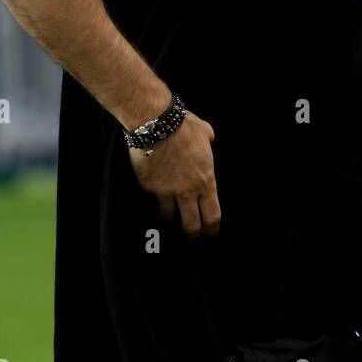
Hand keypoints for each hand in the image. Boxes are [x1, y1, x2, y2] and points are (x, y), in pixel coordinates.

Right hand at [127, 112, 220, 239]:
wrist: (155, 124)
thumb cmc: (184, 126)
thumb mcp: (206, 133)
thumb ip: (209, 143)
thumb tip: (208, 141)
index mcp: (205, 181)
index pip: (212, 215)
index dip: (212, 228)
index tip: (211, 232)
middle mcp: (187, 191)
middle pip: (191, 225)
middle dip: (193, 234)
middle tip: (193, 237)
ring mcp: (166, 191)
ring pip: (169, 216)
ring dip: (172, 216)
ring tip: (172, 215)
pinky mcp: (149, 187)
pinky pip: (153, 198)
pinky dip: (155, 198)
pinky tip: (156, 193)